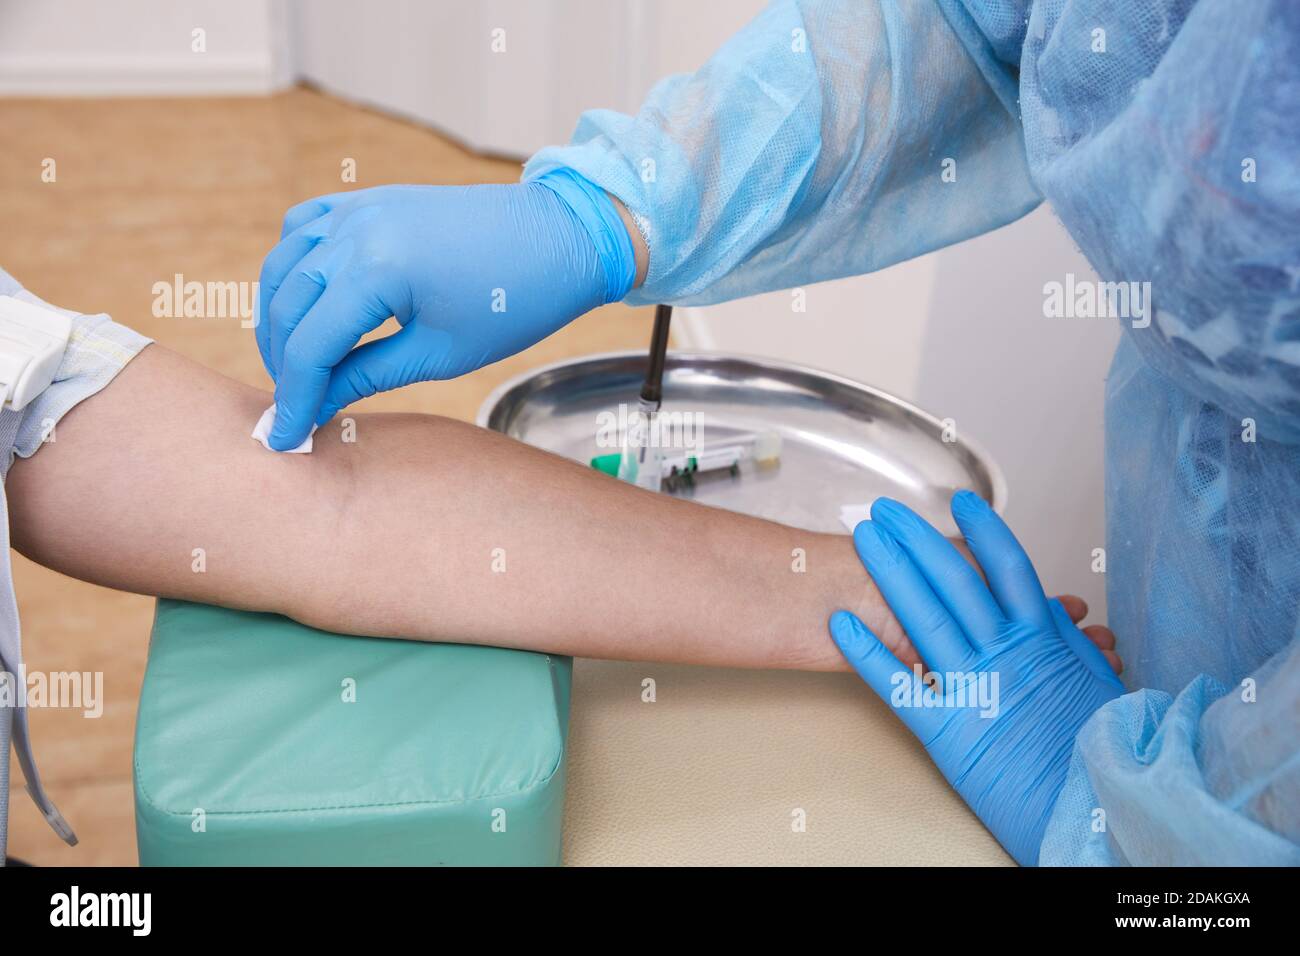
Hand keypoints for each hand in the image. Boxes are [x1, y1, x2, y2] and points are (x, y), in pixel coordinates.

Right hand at [256, 171, 633, 449]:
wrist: (561, 237)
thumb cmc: (513, 301)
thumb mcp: (440, 354)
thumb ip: (366, 377)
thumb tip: (316, 407)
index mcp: (376, 270)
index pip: (310, 346)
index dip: (293, 397)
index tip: (285, 439)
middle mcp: (355, 230)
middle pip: (286, 306)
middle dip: (283, 364)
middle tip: (293, 408)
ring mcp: (358, 208)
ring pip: (284, 265)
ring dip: (280, 316)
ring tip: (296, 365)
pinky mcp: (369, 200)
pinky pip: (305, 226)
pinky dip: (292, 263)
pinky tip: (303, 298)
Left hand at [829, 491, 1125, 864]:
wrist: (1093, 812)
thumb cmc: (1098, 752)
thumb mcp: (1095, 684)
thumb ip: (1067, 643)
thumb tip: (1054, 611)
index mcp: (1044, 642)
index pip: (1010, 569)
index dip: (984, 532)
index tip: (960, 503)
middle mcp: (1006, 655)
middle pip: (955, 581)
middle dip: (918, 540)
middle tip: (886, 511)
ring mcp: (974, 689)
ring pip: (924, 618)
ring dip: (890, 573)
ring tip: (863, 538)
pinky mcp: (948, 731)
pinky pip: (900, 685)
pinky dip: (867, 653)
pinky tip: (840, 624)